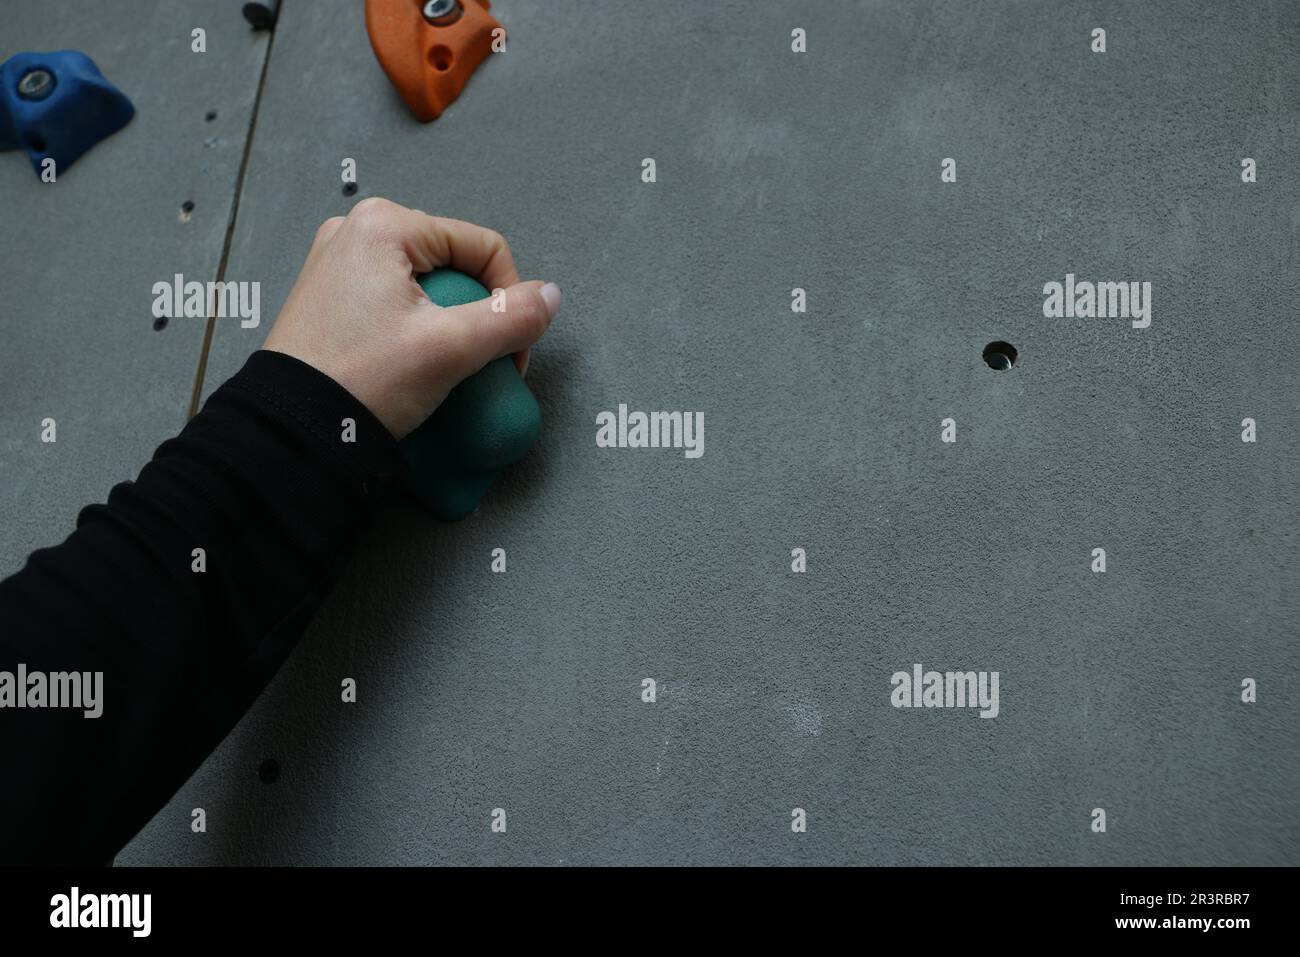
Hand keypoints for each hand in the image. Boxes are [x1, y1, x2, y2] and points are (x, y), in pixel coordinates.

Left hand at [262, 197, 560, 437]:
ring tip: (441, 369)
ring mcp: (338, 264)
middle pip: (456, 266)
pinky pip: (395, 304)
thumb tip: (551, 296)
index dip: (510, 300)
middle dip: (477, 315)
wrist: (290, 434)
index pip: (483, 248)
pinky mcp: (330, 298)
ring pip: (428, 288)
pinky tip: (410, 366)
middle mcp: (356, 231)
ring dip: (449, 326)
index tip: (509, 356)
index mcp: (384, 224)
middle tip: (475, 366)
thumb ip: (512, 318)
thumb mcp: (451, 349)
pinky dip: (416, 331)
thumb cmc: (362, 382)